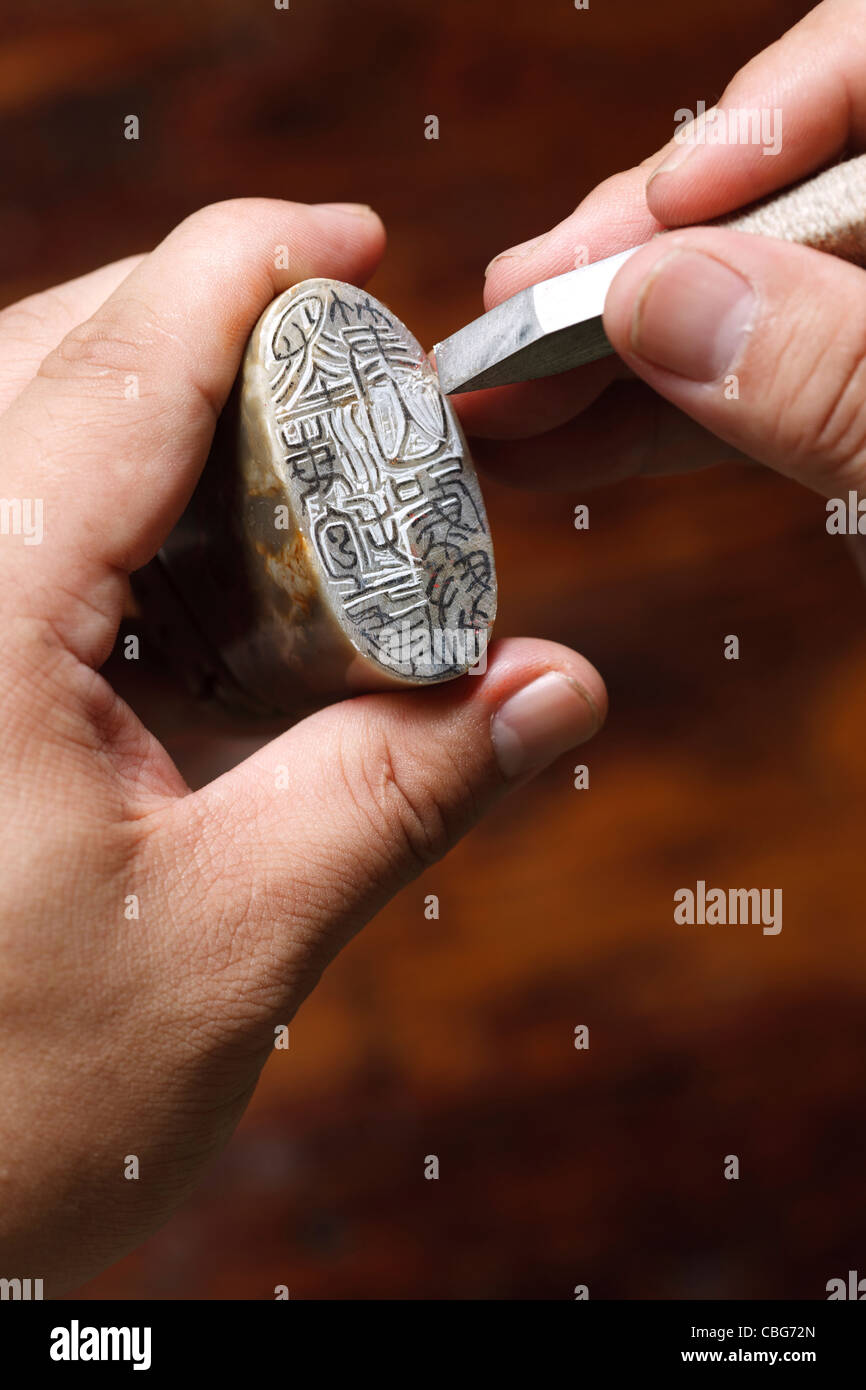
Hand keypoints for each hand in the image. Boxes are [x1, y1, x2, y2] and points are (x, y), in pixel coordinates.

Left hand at [0, 199, 605, 1292]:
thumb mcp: (226, 942)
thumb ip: (398, 790)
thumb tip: (555, 692)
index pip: (118, 368)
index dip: (247, 270)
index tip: (357, 239)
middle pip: (57, 367)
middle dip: (216, 345)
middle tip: (350, 395)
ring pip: (24, 440)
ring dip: (169, 440)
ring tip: (287, 500)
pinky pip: (8, 533)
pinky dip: (113, 531)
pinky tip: (193, 601)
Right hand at [463, 0, 865, 507]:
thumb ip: (832, 368)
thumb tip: (656, 294)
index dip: (753, 121)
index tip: (656, 208)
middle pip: (771, 191)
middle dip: (632, 258)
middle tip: (509, 317)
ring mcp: (862, 331)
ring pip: (737, 307)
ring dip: (607, 360)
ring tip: (496, 399)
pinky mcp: (847, 418)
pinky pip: (749, 402)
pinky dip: (654, 431)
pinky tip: (552, 452)